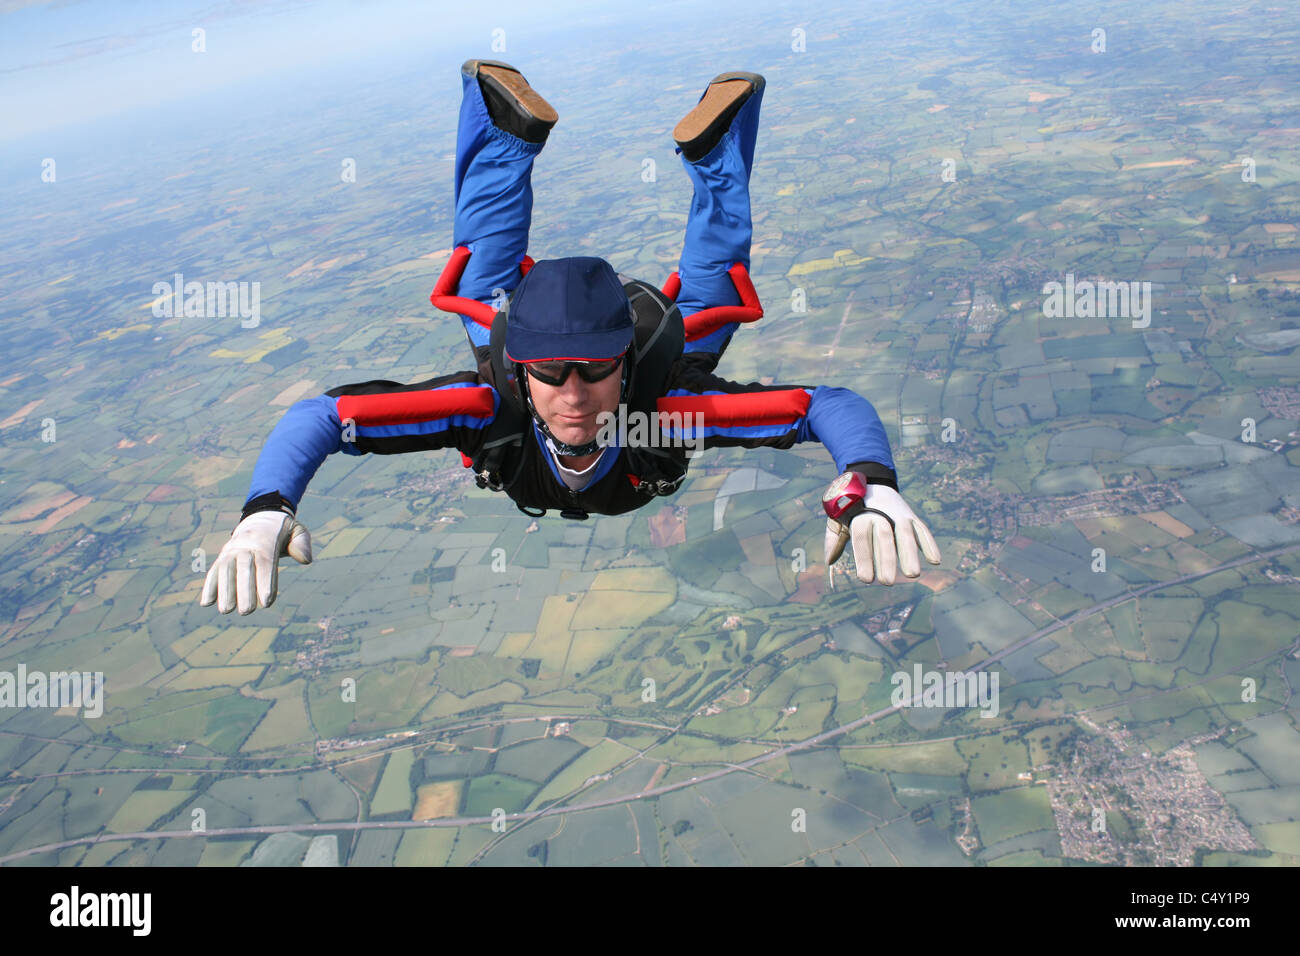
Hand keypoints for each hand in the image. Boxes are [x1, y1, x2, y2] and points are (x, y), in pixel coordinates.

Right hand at [199, 511, 312, 614]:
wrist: (261, 516)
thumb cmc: (283, 529)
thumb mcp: (297, 530)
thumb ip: (301, 543)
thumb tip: (306, 560)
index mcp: (265, 539)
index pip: (265, 562)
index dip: (265, 582)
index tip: (267, 602)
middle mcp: (245, 544)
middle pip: (243, 568)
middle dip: (244, 591)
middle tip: (246, 612)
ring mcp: (231, 550)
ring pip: (225, 570)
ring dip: (224, 591)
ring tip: (226, 611)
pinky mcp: (222, 556)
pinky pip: (214, 570)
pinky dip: (209, 586)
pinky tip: (206, 603)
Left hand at [823, 478, 940, 584]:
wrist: (871, 481)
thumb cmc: (852, 507)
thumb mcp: (838, 517)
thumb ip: (833, 538)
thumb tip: (830, 560)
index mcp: (860, 515)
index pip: (862, 537)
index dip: (864, 558)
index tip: (865, 579)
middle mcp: (881, 513)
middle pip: (884, 537)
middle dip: (886, 560)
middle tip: (887, 583)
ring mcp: (898, 514)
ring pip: (905, 533)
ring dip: (910, 554)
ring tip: (913, 575)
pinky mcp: (911, 516)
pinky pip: (922, 529)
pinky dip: (929, 543)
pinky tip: (935, 560)